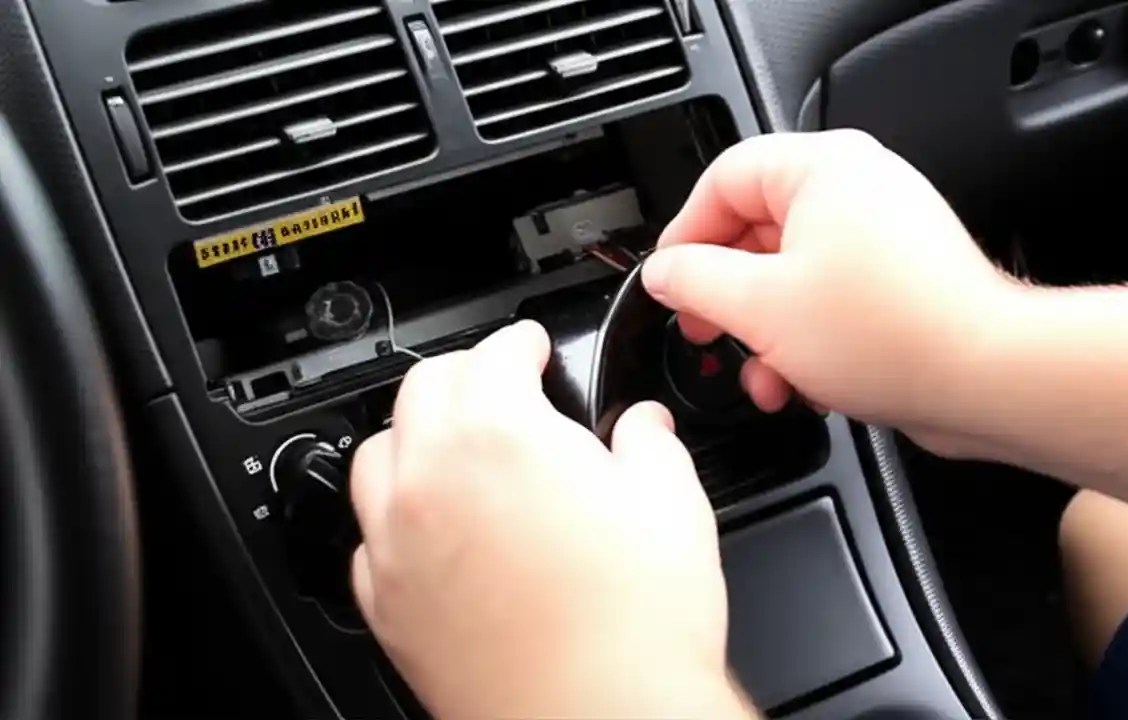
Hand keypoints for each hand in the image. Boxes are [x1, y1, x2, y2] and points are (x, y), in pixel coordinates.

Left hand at [349, 321, 756, 719]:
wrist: (597, 717)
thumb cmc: (633, 621)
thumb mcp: (671, 501)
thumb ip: (649, 441)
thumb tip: (641, 425)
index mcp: (499, 434)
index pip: (493, 353)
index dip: (520, 340)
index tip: (530, 346)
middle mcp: (432, 479)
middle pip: (421, 389)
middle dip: (463, 373)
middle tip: (498, 382)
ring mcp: (398, 543)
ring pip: (379, 456)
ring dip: (416, 436)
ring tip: (456, 447)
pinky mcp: (387, 603)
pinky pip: (370, 536)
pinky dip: (397, 516)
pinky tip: (432, 528)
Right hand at [642, 130, 1019, 441]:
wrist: (987, 379)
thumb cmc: (894, 333)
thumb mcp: (760, 307)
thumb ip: (694, 281)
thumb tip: (664, 272)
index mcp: (823, 168)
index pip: (723, 179)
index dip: (684, 235)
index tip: (669, 282)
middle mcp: (857, 188)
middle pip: (755, 230)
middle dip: (727, 297)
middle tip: (707, 331)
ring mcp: (882, 234)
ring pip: (790, 275)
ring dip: (765, 332)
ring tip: (765, 376)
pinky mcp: (900, 279)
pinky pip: (829, 299)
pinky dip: (805, 339)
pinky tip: (803, 385)